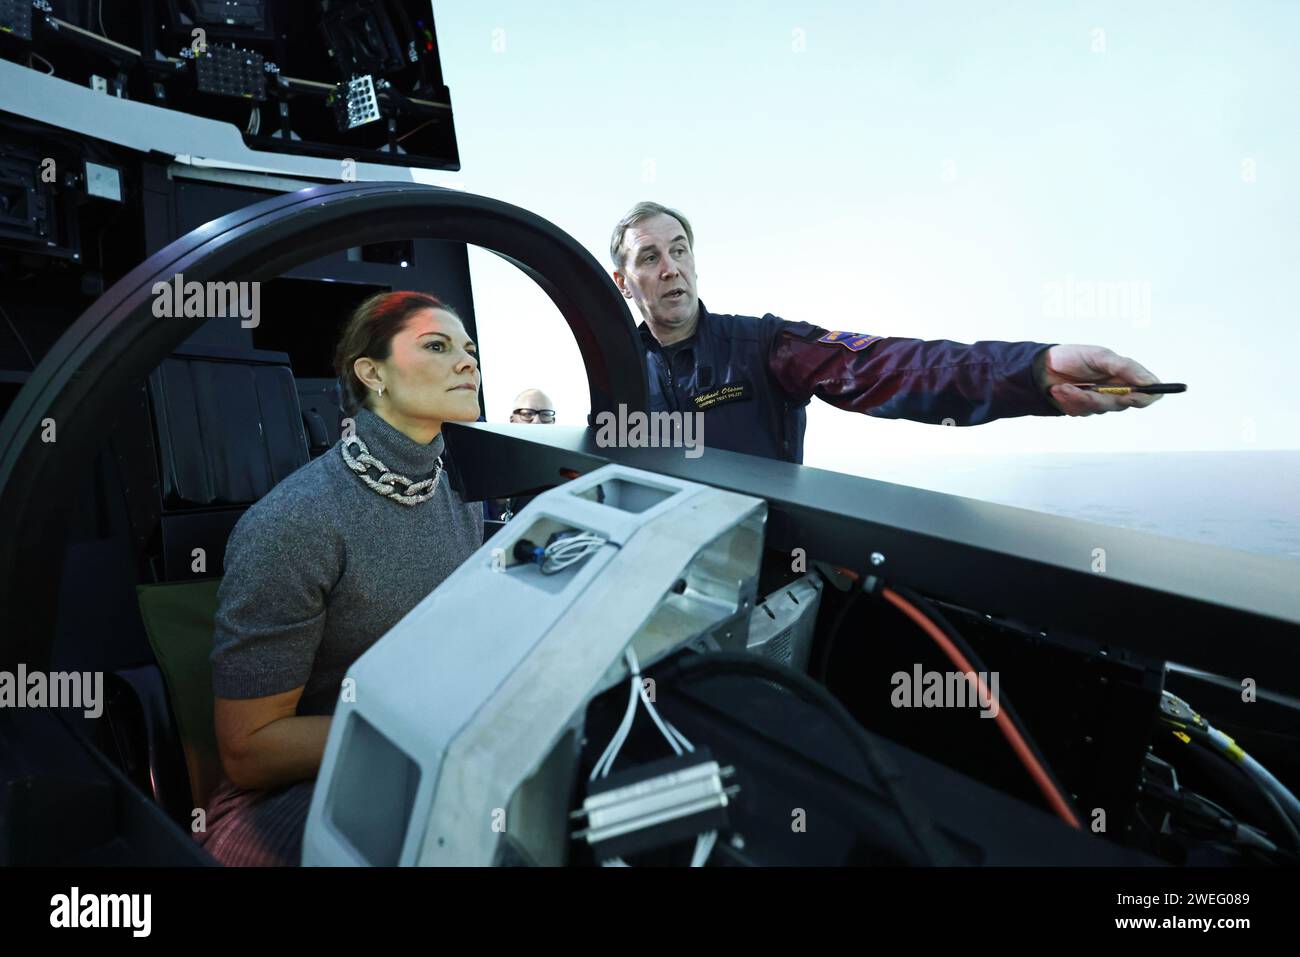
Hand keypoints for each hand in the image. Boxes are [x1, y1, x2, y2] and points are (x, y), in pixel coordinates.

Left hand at [1035, 345, 1162, 415]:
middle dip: (1099, 397)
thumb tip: (1149, 382)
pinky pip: (1081, 411)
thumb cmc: (1075, 357)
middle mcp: (1118, 391)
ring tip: (1062, 386)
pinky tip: (1058, 391)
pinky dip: (1068, 400)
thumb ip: (1125, 367)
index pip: (1149, 394)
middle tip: (1082, 389)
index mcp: (1127, 376)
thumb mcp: (1100, 356)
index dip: (1145, 398)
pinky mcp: (1083, 409)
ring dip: (1077, 397)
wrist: (1044, 366)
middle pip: (1121, 405)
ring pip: (1098, 409)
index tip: (1131, 395)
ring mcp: (1100, 402)